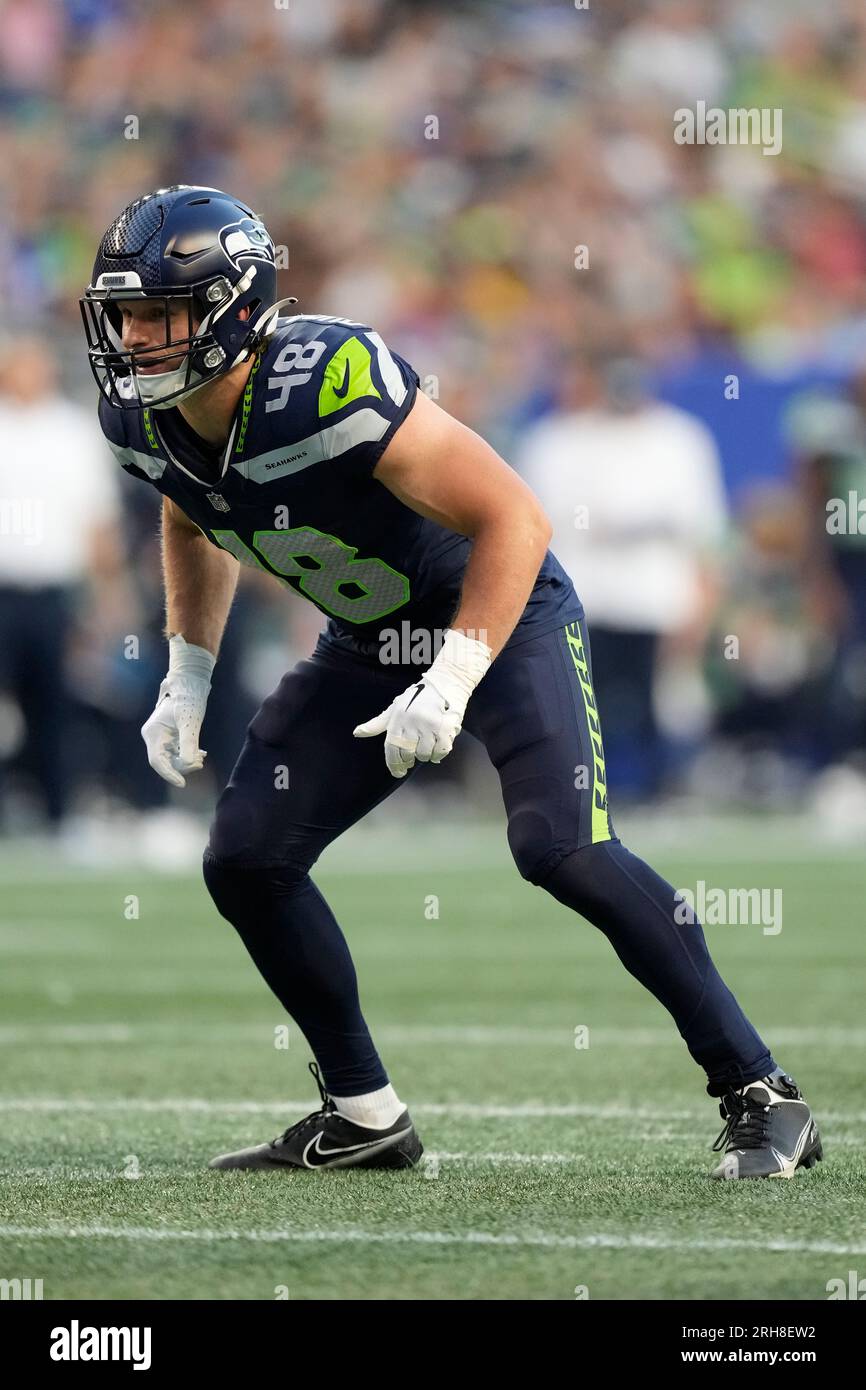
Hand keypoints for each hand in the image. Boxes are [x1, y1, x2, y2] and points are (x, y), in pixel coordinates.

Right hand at [141, 635, 214, 787]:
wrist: (191, 684)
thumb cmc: (189, 699)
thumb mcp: (190, 722)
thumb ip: (189, 742)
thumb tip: (189, 763)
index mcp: (153, 733)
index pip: (157, 761)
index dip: (169, 774)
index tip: (182, 784)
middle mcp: (154, 737)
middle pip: (165, 761)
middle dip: (182, 766)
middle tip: (200, 762)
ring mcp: (162, 737)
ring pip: (172, 758)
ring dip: (187, 761)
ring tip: (202, 757)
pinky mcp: (170, 737)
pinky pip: (177, 752)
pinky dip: (189, 754)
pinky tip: (201, 753)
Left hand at [353, 676, 462, 777]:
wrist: (443, 683)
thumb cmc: (416, 697)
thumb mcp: (395, 708)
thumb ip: (377, 723)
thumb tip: (357, 733)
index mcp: (398, 718)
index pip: (391, 747)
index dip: (394, 763)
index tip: (398, 772)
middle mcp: (412, 721)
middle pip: (407, 753)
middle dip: (409, 760)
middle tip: (411, 760)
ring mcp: (429, 725)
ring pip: (424, 754)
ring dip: (425, 755)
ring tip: (427, 746)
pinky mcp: (445, 728)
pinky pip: (440, 751)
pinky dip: (438, 754)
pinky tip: (437, 746)